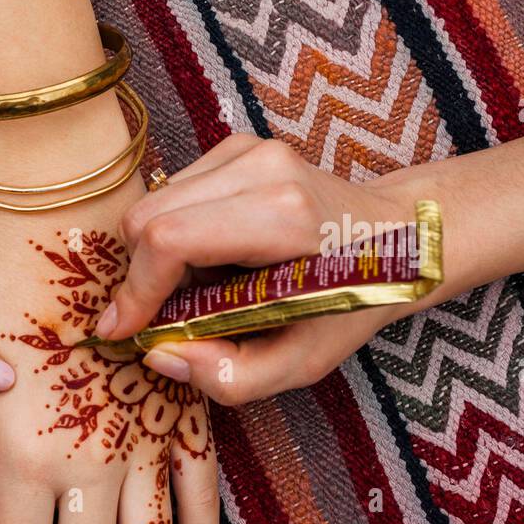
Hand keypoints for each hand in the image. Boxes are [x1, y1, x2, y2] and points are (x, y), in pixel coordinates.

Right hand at [96, 134, 419, 403]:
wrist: (403, 238)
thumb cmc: (354, 302)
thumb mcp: (303, 363)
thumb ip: (231, 377)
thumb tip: (159, 354)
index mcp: (282, 216)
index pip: (169, 239)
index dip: (135, 291)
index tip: (120, 332)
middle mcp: (261, 168)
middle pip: (147, 218)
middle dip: (139, 276)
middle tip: (162, 317)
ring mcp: (247, 150)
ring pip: (151, 203)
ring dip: (153, 256)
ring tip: (195, 289)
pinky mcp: (237, 147)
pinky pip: (170, 193)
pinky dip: (170, 234)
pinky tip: (209, 260)